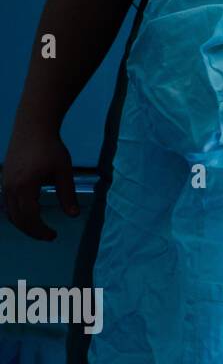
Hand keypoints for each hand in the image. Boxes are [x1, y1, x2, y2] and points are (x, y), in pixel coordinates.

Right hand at [3, 122, 79, 239]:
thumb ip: (67, 194)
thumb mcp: (64, 171)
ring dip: (24, 224)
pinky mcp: (4, 179)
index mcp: (25, 186)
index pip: (29, 217)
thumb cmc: (50, 147)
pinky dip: (17, 214)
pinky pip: (7, 203)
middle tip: (49, 236)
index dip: (40, 230)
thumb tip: (73, 215)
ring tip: (40, 228)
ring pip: (10, 212)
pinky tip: (30, 215)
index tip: (53, 236)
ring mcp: (5, 183)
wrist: (32, 127)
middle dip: (32, 231)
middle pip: (17, 219)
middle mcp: (10, 187)